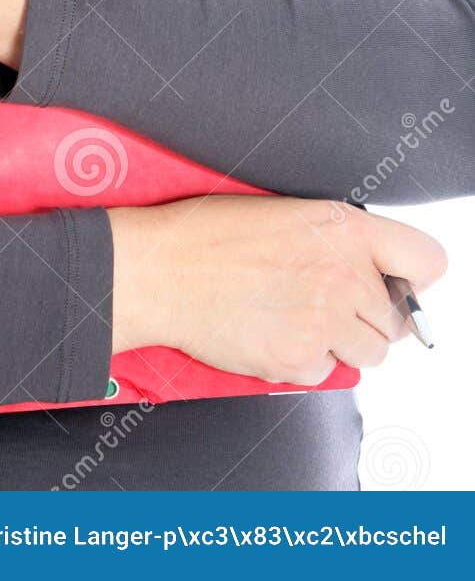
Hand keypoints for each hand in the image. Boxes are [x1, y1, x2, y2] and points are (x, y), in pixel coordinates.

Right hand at [106, 195, 447, 382]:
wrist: (158, 268)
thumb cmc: (208, 233)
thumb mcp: (285, 211)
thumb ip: (338, 238)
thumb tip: (374, 270)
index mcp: (342, 228)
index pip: (426, 260)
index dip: (414, 277)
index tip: (399, 284)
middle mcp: (342, 276)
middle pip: (397, 319)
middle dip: (368, 315)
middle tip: (326, 303)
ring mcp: (323, 322)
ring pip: (370, 352)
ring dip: (343, 342)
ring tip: (298, 318)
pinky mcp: (297, 360)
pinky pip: (325, 372)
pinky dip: (303, 360)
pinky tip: (270, 332)